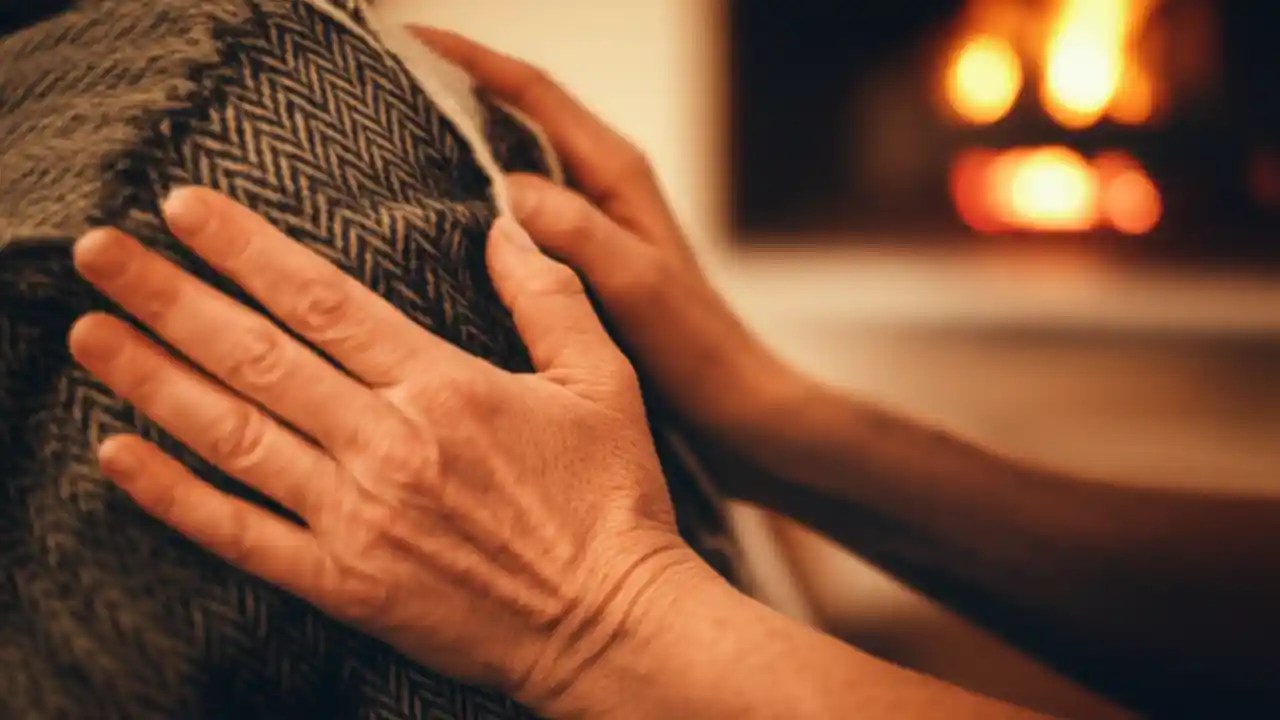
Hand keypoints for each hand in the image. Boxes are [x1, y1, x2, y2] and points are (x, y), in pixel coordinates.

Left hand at [68, 187, 708, 711]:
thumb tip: (508, 224)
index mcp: (444, 387)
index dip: (246, 248)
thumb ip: (549, 297)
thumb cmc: (612, 502)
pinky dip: (173, 496)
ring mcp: (357, 517)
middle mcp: (387, 444)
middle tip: (98, 251)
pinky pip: (240, 536)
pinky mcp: (345, 582)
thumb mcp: (603, 382)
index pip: (322, 299)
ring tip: (89, 333)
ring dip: (152, 379)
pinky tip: (117, 456)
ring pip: (232, 435)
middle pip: (255, 355)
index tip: (185, 207)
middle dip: (168, 297)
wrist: (610, 626)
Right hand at [414, 28, 811, 448]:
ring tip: (394, 133)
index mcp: (616, 169)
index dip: (471, 59)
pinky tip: (437, 212)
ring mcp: (591, 214)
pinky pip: (518, 205)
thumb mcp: (633, 281)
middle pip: (519, 111)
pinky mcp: (581, 250)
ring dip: (462, 137)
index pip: (534, 92)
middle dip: (457, 85)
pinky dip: (477, 193)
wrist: (727, 398)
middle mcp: (602, 179)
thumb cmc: (691, 344)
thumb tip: (500, 188)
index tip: (410, 38)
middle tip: (386, 80)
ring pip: (515, 156)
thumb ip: (574, 229)